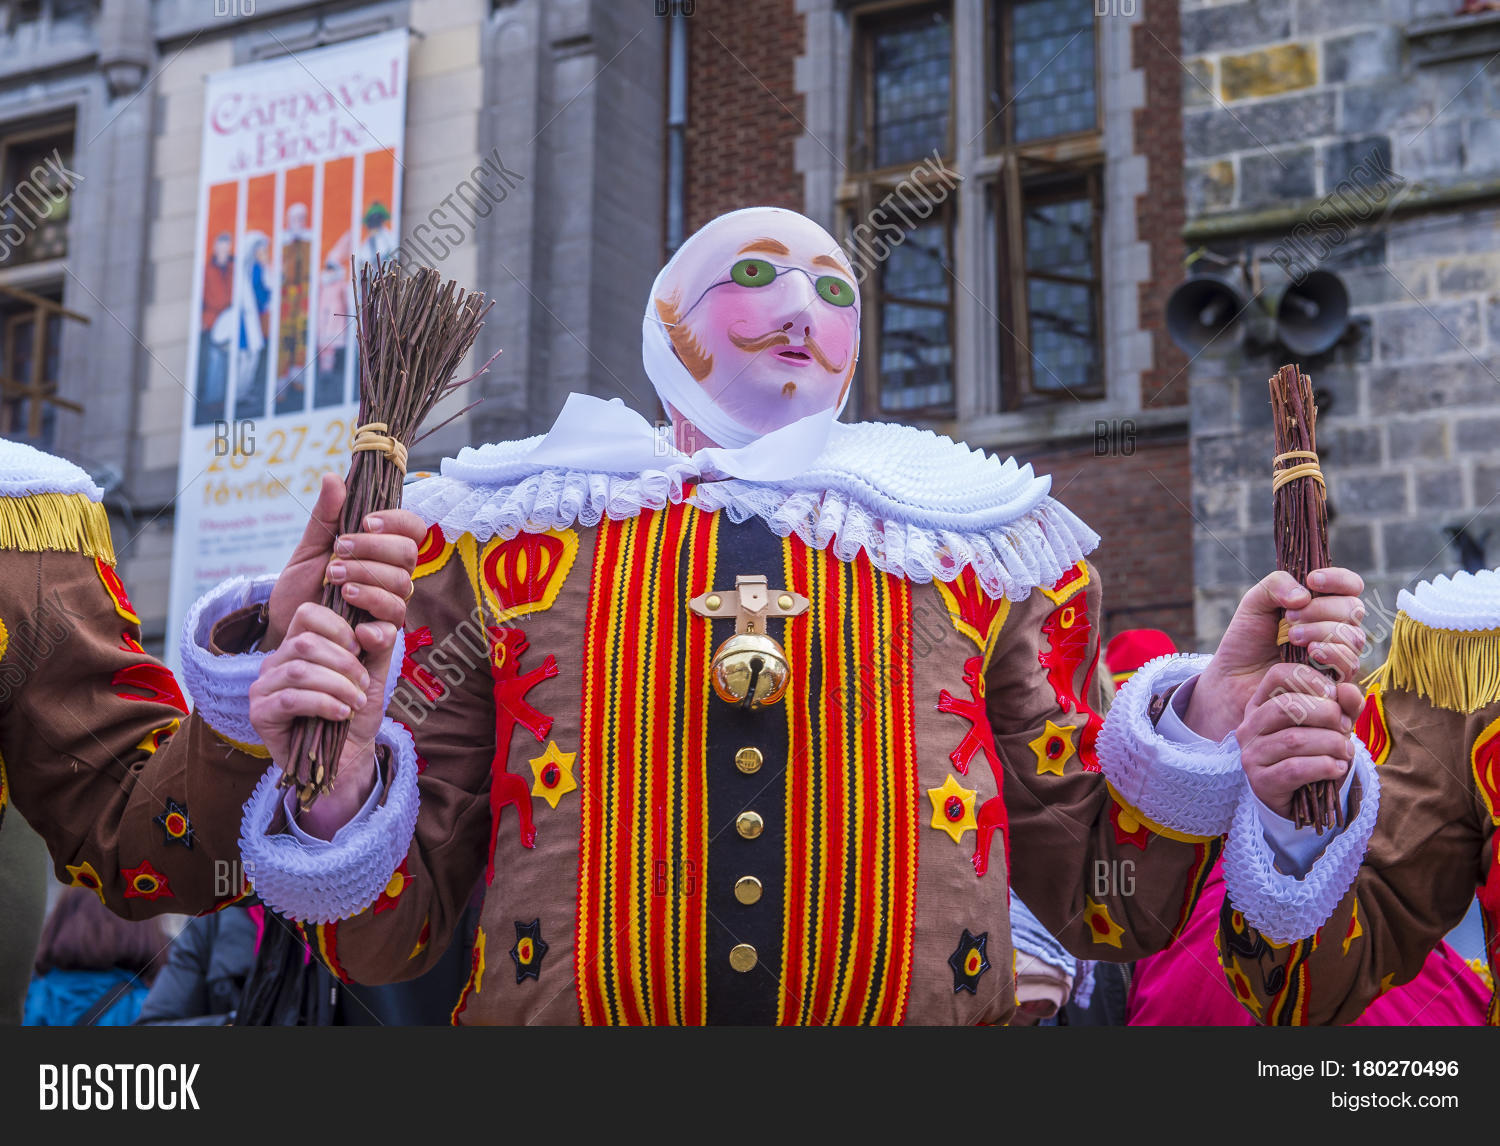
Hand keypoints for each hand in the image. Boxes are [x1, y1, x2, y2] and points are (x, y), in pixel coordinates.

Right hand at [247, 603, 400, 839]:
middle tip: (362, 685)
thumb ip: (379, 645)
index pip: (307, 613)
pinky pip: (290, 700)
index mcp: (298, 644)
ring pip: (298, 671)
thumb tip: (371, 628)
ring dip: (336, 686)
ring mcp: (263, 687)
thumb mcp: (373, 674)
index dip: (337, 626)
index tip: (360, 649)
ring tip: (355, 702)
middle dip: (342, 663)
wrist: (348, 756)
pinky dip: (323, 704)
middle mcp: (276, 661)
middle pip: (304, 643)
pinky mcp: (260, 713)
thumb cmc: (355, 711)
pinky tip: (341, 714)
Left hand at [264, 473, 425, 648]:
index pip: (412, 529)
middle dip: (372, 550)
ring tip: (333, 579)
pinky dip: (373, 620)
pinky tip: (353, 621)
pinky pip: (391, 627)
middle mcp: (392, 576)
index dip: (396, 522)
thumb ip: (326, 515)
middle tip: (338, 553)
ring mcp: (389, 605)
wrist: (285, 623)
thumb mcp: (309, 546)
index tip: (366, 523)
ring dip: (365, 579)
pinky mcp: (379, 636)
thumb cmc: (302, 585)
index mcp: (383, 551)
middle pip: (409, 554)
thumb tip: (333, 477)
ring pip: (400, 586)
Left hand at [1184, 567, 1365, 741]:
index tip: (1312, 581)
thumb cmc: (1248, 639)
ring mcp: (1339, 654)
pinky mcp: (1336, 680)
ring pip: (1354, 637)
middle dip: (1322, 609)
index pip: (1350, 586)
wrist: (1235, 677)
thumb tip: (1304, 596)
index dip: (1339, 580)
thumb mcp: (1254, 604)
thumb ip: (1276, 585)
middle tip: (1289, 618)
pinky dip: (1332, 655)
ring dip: (1323, 632)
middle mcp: (1336, 628)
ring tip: (1292, 638)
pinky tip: (1310, 654)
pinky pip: (1350, 665)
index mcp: (1322, 604)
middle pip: (1353, 610)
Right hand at [1236, 662, 1360, 818]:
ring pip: (1294, 740)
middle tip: (1347, 726)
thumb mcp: (1331, 723)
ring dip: (1331, 743)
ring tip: (1347, 751)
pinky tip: (1338, 768)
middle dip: (1327, 714)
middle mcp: (1250, 725)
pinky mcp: (1261, 782)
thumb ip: (1343, 704)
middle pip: (1286, 706)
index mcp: (1262, 702)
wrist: (1300, 797)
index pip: (1278, 675)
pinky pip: (1295, 769)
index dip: (1312, 679)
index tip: (1336, 695)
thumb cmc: (1314, 751)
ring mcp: (1251, 754)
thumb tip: (1349, 690)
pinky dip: (1325, 767)